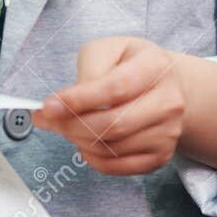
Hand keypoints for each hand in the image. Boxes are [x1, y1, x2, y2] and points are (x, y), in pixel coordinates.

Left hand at [32, 36, 187, 176]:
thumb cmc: (129, 64)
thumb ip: (88, 70)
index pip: (116, 88)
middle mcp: (169, 101)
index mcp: (157, 66)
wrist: (164, 84)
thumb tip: (66, 103)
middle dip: (71, 125)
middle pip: (114, 124)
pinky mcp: (161, 156)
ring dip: (78, 141)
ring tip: (64, 126)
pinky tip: (83, 142)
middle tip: (47, 120)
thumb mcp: (107, 50)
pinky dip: (92, 158)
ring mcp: (168, 132)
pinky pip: (118, 167)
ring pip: (112, 148)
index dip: (79, 100)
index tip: (48, 106)